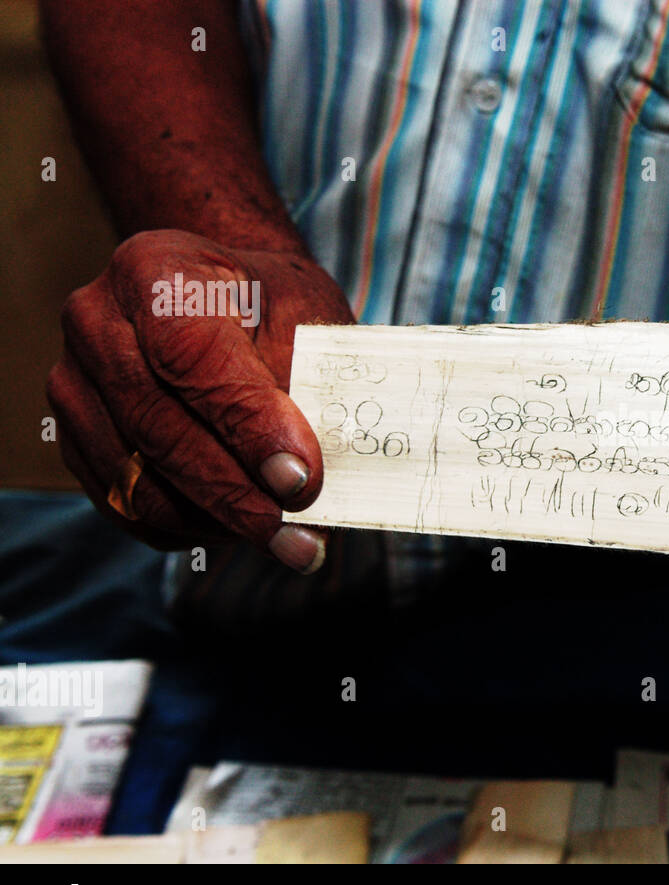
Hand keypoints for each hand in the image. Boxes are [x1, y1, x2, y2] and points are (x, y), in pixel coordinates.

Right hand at [47, 229, 353, 570]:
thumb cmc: (273, 307)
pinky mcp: (74, 434)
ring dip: (215, 521)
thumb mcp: (305, 320)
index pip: (191, 356)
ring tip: (283, 541)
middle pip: (158, 427)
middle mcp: (96, 321)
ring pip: (138, 476)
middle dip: (236, 493)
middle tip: (298, 537)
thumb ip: (304, 387)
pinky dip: (186, 526)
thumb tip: (306, 478)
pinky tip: (238, 528)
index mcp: (155, 271)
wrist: (225, 297)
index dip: (247, 424)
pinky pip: (123, 501)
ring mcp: (75, 381)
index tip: (299, 478)